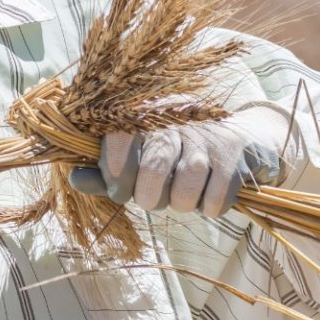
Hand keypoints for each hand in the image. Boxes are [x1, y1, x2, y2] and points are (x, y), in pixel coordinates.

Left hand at [67, 104, 290, 218]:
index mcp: (147, 112)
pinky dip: (209, 207)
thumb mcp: (141, 159)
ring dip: (180, 203)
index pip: (119, 139)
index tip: (120, 189)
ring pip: (187, 183)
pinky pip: (217, 196)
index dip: (115, 174)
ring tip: (181, 198)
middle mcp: (179, 116)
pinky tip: (207, 198)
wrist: (245, 142)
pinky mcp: (238, 155)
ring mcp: (211, 134)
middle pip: (154, 165)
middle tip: (153, 199)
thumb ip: (107, 172)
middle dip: (149, 195)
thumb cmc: (180, 155)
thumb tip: (74, 179)